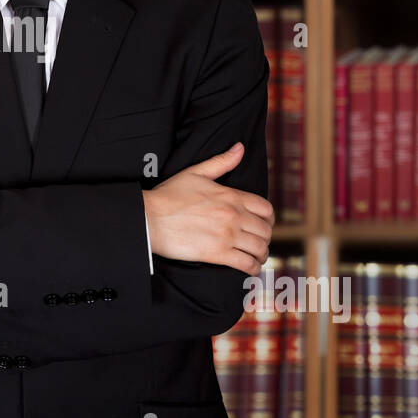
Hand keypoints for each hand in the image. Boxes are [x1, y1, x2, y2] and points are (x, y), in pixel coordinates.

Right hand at [142, 142, 274, 274]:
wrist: (149, 217)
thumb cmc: (168, 195)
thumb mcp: (196, 173)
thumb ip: (221, 162)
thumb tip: (240, 148)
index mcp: (231, 196)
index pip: (265, 209)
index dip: (268, 219)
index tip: (264, 225)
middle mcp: (233, 215)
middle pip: (265, 230)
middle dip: (265, 238)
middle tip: (259, 243)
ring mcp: (227, 235)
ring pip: (260, 248)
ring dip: (261, 254)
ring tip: (256, 257)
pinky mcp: (218, 253)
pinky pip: (246, 263)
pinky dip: (252, 268)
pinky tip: (250, 268)